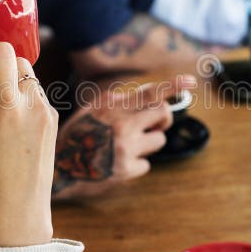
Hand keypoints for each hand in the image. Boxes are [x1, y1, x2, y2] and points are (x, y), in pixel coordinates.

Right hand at [0, 42, 58, 246]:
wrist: (19, 213)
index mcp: (9, 106)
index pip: (2, 51)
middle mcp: (34, 104)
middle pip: (18, 60)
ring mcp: (47, 112)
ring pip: (28, 76)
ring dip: (10, 82)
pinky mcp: (52, 122)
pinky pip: (35, 95)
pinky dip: (20, 98)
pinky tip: (7, 124)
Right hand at [52, 74, 195, 198]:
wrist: (58, 170)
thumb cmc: (75, 137)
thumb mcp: (91, 110)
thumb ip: (117, 101)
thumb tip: (149, 96)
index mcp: (111, 104)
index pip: (150, 92)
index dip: (174, 85)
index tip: (192, 82)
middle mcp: (120, 122)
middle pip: (163, 112)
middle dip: (163, 119)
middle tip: (154, 125)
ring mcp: (125, 146)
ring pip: (159, 140)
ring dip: (149, 144)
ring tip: (127, 147)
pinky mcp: (126, 169)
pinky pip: (147, 164)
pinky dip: (137, 164)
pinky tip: (118, 164)